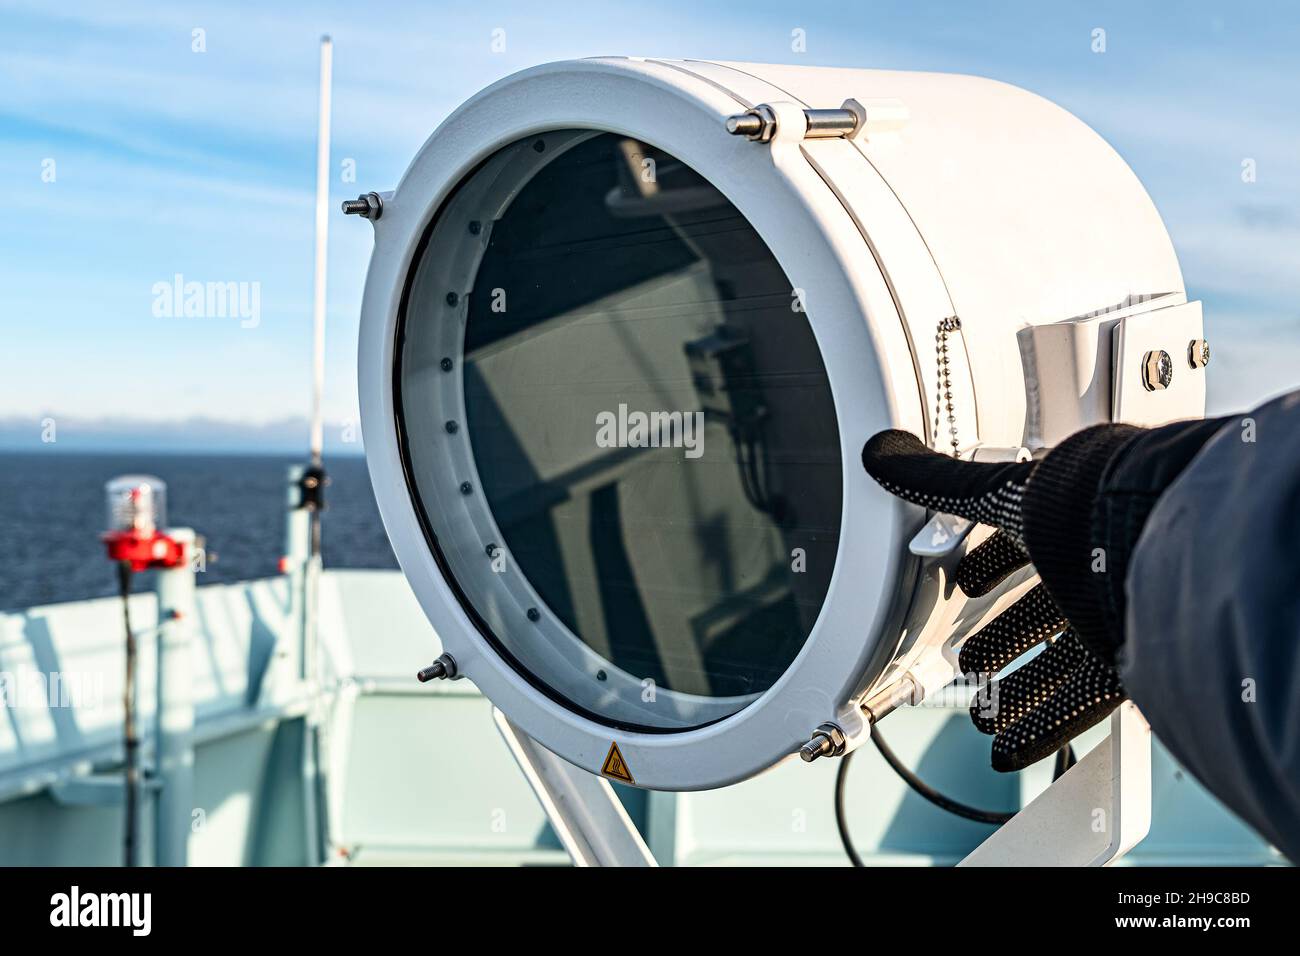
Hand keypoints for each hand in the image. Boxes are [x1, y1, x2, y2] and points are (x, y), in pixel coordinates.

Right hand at [862, 418, 1223, 770]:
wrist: (1140, 538)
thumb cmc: (1077, 504)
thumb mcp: (991, 495)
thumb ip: (936, 483)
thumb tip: (884, 454)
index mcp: (1063, 522)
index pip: (1020, 544)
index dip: (989, 565)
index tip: (968, 582)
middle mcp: (1090, 570)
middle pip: (1038, 613)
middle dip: (1001, 640)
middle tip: (972, 662)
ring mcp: (1110, 618)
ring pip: (1057, 664)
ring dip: (1017, 691)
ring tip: (983, 714)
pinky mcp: (1127, 661)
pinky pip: (1080, 701)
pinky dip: (1042, 726)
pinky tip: (1010, 748)